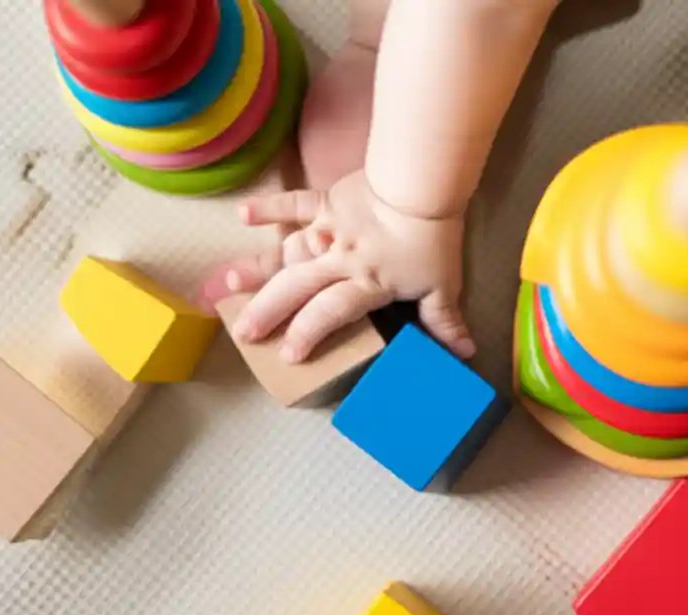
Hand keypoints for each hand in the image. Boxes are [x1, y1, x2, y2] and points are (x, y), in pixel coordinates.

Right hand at [205, 170, 473, 361]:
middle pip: (297, 287)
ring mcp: (328, 229)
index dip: (308, 334)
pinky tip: (242, 216)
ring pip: (286, 252)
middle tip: (243, 333)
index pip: (331, 313)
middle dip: (268, 312)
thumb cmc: (434, 239)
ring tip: (223, 285)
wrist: (423, 184)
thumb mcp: (443, 286)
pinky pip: (294, 203)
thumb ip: (444, 321)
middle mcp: (338, 260)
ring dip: (255, 268)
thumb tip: (464, 353)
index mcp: (365, 283)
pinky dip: (269, 208)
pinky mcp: (326, 201)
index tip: (288, 355)